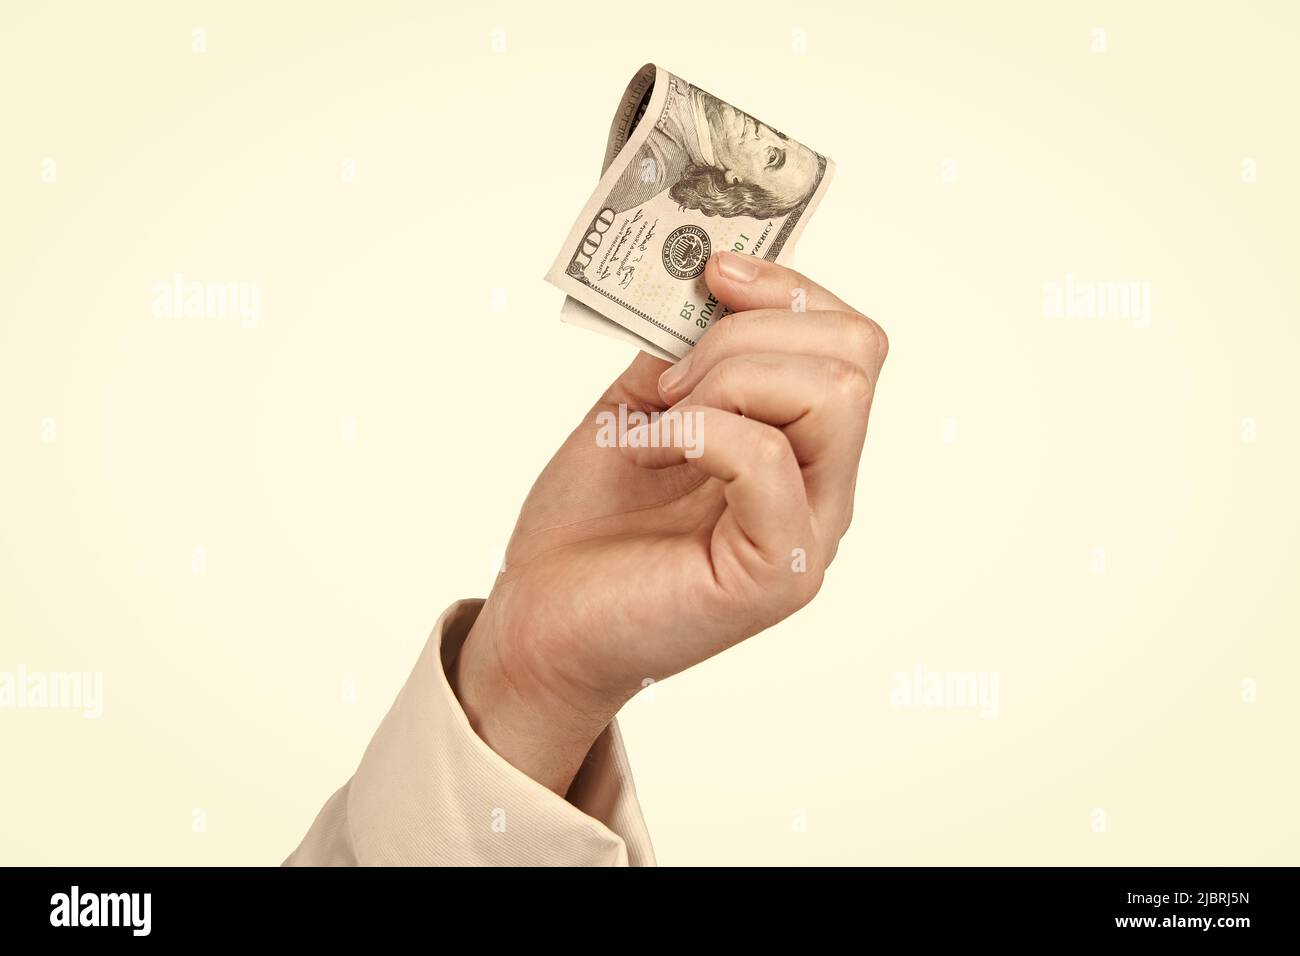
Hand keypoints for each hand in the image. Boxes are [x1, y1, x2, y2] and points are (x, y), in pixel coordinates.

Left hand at [449, 251, 887, 793]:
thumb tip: (716, 281)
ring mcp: (807, 532)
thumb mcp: (640, 405)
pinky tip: (646, 450)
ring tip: (661, 418)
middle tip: (673, 379)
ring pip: (831, 393)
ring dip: (727, 379)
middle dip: (749, 334)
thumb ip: (689, 350)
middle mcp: (823, 488)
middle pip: (855, 353)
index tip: (714, 273)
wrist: (542, 616)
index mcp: (801, 446)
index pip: (853, 339)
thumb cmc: (589, 524)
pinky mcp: (775, 573)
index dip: (790, 287)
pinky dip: (697, 430)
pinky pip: (767, 458)